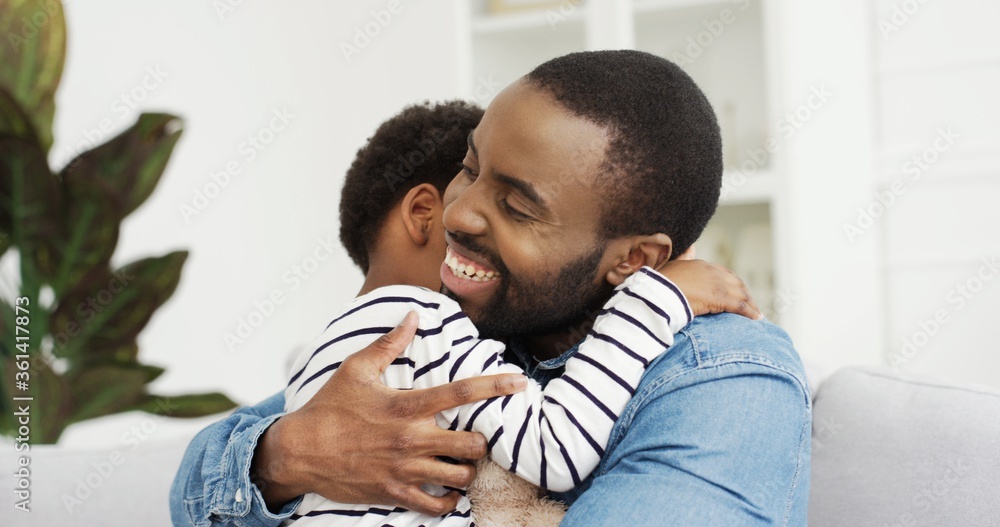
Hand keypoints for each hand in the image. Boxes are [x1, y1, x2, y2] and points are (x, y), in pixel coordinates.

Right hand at [253, 311, 527, 515]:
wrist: (300, 451)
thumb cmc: (329, 407)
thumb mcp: (356, 369)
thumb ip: (389, 343)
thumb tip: (413, 317)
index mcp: (406, 406)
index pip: (461, 393)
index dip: (495, 385)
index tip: (520, 381)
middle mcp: (411, 439)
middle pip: (472, 444)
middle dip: (481, 440)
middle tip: (473, 436)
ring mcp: (405, 469)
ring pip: (461, 476)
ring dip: (467, 469)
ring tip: (460, 461)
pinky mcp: (395, 493)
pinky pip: (437, 505)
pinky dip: (448, 499)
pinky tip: (446, 489)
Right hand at [658, 259, 762, 319]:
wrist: (657, 293)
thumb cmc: (659, 283)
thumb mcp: (672, 266)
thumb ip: (684, 257)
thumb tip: (691, 246)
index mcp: (702, 265)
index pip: (724, 274)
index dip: (733, 284)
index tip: (738, 292)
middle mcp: (713, 272)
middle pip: (737, 283)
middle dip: (746, 294)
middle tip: (752, 305)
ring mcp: (719, 285)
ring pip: (741, 294)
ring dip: (751, 305)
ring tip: (757, 315)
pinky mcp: (721, 298)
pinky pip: (740, 306)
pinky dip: (750, 312)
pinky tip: (756, 318)